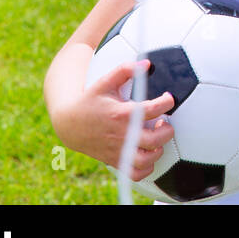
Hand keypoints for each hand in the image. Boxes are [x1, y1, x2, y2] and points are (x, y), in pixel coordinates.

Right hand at [53, 59, 175, 179]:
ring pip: (146, 160)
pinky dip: (146, 169)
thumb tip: (146, 64)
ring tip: (157, 138)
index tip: (168, 98)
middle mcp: (122, 134)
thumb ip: (125, 70)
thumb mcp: (105, 82)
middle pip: (154, 139)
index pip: (153, 109)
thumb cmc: (91, 100)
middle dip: (167, 130)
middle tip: (164, 123)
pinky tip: (149, 154)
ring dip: (158, 150)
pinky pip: (135, 173)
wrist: (70, 124)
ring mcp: (119, 150)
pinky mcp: (115, 160)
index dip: (167, 102)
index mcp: (122, 114)